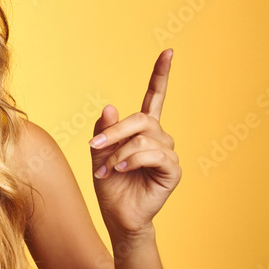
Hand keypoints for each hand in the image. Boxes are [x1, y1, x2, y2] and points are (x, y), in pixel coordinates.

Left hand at [88, 49, 181, 236]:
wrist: (117, 215)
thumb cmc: (110, 185)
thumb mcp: (99, 154)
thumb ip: (103, 132)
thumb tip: (110, 107)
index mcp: (142, 131)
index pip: (154, 98)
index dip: (161, 75)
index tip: (168, 52)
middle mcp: (158, 138)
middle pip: (142, 119)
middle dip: (115, 132)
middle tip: (95, 148)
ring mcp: (167, 153)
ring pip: (144, 138)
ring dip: (119, 153)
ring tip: (109, 169)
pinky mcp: (172, 170)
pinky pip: (153, 154)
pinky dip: (132, 160)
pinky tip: (122, 170)